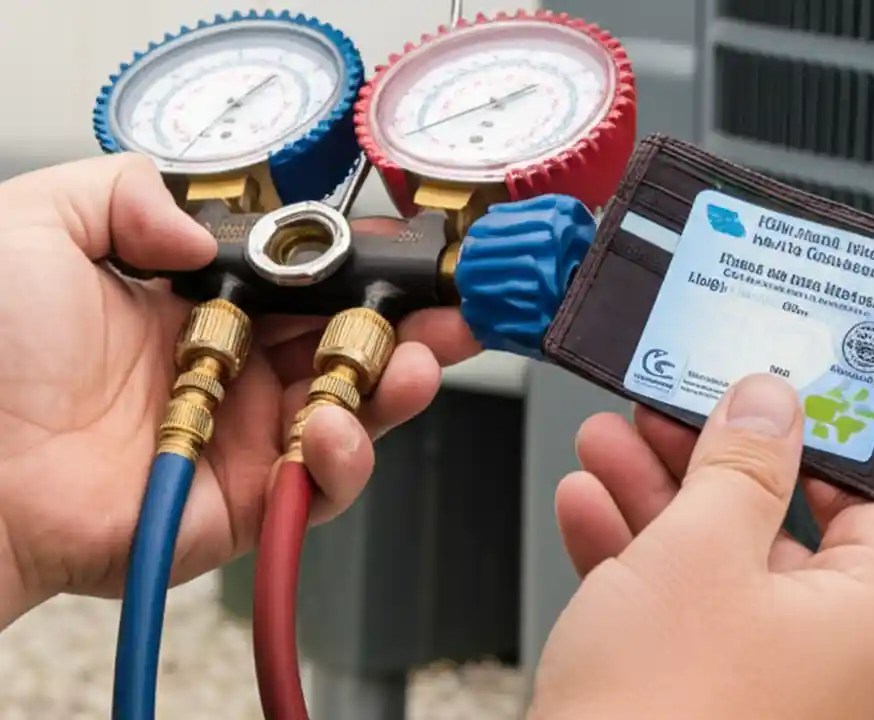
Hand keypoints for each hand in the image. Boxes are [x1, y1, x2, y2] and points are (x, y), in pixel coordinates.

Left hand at [0, 153, 480, 626]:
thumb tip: (207, 230)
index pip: (302, 282)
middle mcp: (232, 369)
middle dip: (412, 325)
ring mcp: (245, 437)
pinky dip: (348, 457)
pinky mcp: (249, 502)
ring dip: (401, 385)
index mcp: (196, 306)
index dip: (359, 270)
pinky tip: (333, 426)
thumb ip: (125, 192)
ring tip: (419, 361)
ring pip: (356, 410)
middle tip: (452, 310)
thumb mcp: (37, 225)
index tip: (404, 256)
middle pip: (349, 344)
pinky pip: (324, 483)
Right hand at [531, 374, 873, 719]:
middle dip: (706, 464)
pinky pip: (672, 613)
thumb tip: (772, 403)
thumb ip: (742, 464)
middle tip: (666, 416)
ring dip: (656, 500)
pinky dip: (632, 559)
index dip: (817, 452)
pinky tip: (586, 512)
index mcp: (860, 621)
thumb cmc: (665, 715)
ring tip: (608, 447)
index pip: (870, 511)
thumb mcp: (702, 549)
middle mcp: (820, 660)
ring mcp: (754, 686)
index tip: (766, 410)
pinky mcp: (692, 701)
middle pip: (774, 529)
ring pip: (713, 566)